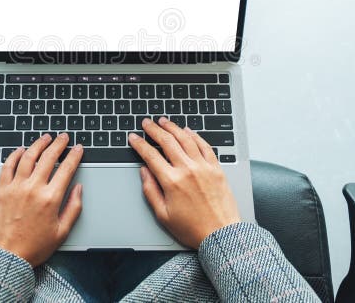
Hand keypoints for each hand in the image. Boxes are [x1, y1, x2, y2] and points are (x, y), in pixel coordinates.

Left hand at [0, 133, 83, 265]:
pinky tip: (21, 150)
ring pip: (28, 156)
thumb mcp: (62, 232)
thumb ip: (73, 208)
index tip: (78, 149)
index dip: (74, 156)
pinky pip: (8, 165)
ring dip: (38, 144)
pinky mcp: (1, 189)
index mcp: (50, 199)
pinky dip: (15, 154)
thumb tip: (78, 189)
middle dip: (58, 144)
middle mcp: (33, 189)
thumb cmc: (33, 247)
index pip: (66, 169)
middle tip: (63, 138)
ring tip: (45, 138)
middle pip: (48, 157)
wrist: (6, 256)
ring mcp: (16, 187)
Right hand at [128, 117, 240, 248]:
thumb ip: (150, 191)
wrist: (221, 234)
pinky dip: (194, 135)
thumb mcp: (163, 215)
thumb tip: (144, 172)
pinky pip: (204, 145)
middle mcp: (188, 170)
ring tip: (163, 121)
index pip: (151, 156)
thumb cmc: (192, 228)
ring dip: (172, 127)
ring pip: (185, 139)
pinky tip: (187, 131)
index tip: (133, 138)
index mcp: (172, 182)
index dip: (139, 144)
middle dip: (154, 130)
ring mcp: (203, 167)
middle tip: (146, 123)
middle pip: (167, 141)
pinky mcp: (216, 168)